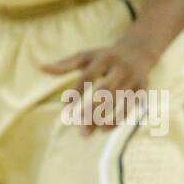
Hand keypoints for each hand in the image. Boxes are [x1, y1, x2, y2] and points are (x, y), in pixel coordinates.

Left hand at [41, 36, 159, 135]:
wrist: (139, 51)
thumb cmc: (105, 56)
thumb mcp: (86, 56)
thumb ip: (65, 64)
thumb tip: (40, 67)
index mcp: (104, 58)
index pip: (88, 77)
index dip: (76, 93)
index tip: (65, 110)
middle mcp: (121, 68)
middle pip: (106, 92)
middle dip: (93, 111)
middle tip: (80, 130)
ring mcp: (134, 78)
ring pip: (119, 102)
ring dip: (105, 119)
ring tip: (89, 133)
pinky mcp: (143, 88)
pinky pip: (131, 107)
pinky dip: (119, 119)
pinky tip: (105, 130)